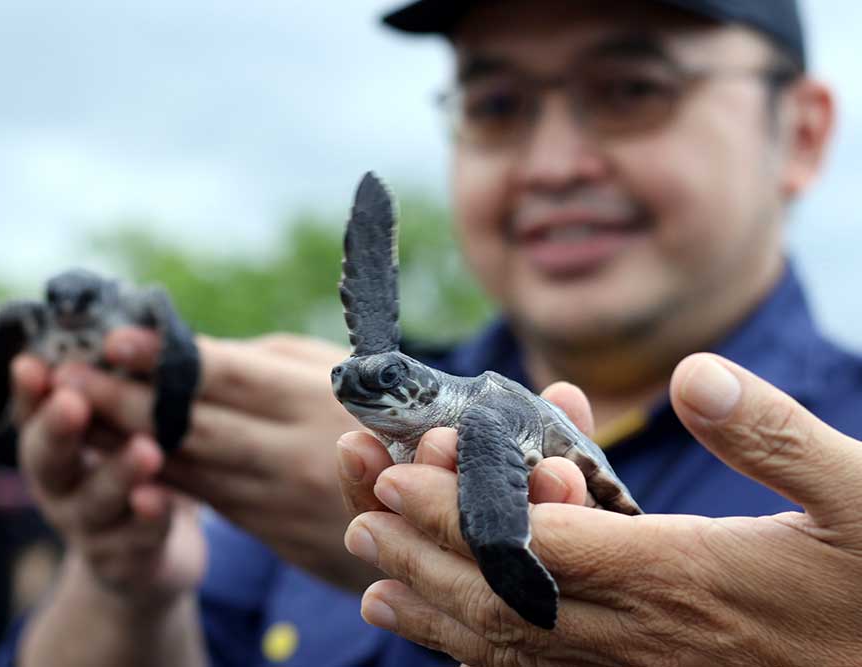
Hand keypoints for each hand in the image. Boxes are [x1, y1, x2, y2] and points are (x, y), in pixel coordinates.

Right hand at [13, 355, 204, 607]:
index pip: (33, 409)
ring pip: (95, 501)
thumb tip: (142, 324)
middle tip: (73, 401)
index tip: (31, 363)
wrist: (144, 558)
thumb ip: (124, 383)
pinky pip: (135, 541)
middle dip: (58, 428)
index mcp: (55, 440)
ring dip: (118, 473)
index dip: (29, 390)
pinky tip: (161, 500)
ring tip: (146, 451)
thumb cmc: (135, 466)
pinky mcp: (122, 561)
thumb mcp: (124, 422)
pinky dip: (149, 520)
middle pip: (46, 457)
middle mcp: (58, 484)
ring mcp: (86, 527)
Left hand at [56, 328, 379, 590]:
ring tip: (72, 412)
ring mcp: (280, 495)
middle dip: (124, 399)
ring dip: (125, 440)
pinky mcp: (272, 531)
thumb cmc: (388, 416)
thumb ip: (272, 362)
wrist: (432, 507)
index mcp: (313, 398)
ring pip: (189, 464)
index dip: (164, 358)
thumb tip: (198, 353)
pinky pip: (206, 497)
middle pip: (193, 422)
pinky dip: (158, 475)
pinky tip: (119, 456)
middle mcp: (292, 449)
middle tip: (66, 376)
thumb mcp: (346, 374)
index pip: (224, 374)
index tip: (112, 340)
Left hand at [341, 353, 861, 665]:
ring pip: (511, 652)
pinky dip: (482, 660)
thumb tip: (694, 375)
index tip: (397, 472)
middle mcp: (646, 636)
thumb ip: (773, 436)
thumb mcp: (860, 496)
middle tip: (358, 514)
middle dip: (421, 554)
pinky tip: (449, 643)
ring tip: (372, 583)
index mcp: (681, 577)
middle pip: (501, 598)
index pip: (536, 542)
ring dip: (435, 614)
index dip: (458, 510)